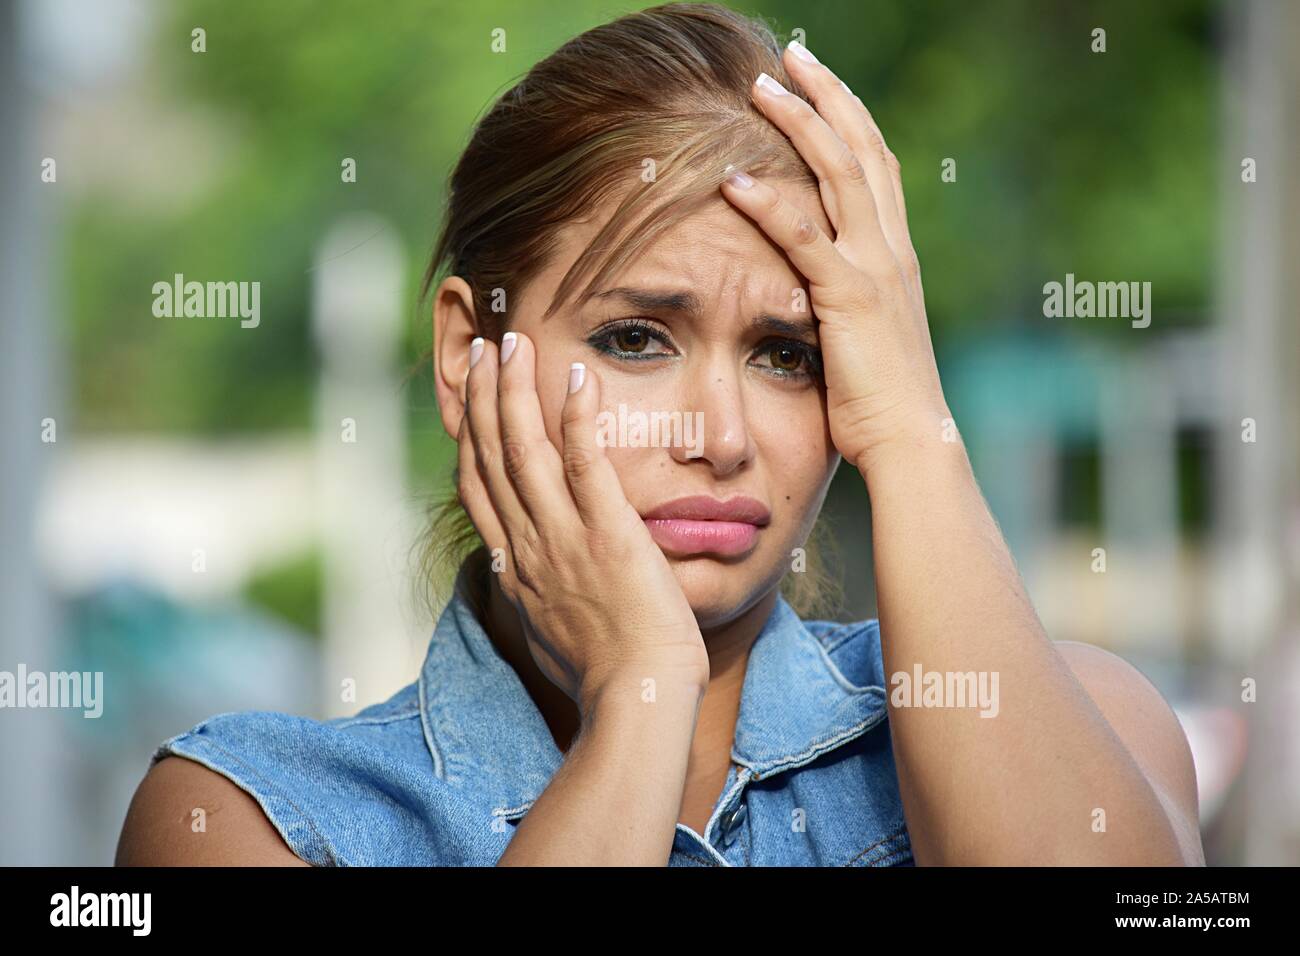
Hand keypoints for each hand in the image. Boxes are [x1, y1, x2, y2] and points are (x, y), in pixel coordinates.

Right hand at [457, 331, 709, 713]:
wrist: (635, 699)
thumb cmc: (603, 676)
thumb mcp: (548, 633)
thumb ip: (535, 596)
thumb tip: (527, 583)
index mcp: (514, 568)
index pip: (477, 489)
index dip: (469, 436)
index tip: (470, 398)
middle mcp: (527, 546)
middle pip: (490, 457)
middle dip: (483, 397)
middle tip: (483, 350)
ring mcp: (563, 537)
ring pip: (523, 450)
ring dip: (514, 391)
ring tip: (513, 343)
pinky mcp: (607, 532)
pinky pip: (582, 463)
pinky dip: (575, 416)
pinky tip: (576, 375)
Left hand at [719, 42, 950, 472]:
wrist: (913, 443)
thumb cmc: (881, 403)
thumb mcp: (864, 337)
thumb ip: (842, 302)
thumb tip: (807, 291)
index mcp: (896, 256)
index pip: (875, 166)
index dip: (848, 117)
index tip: (817, 81)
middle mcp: (892, 250)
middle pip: (862, 149)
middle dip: (827, 95)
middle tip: (791, 54)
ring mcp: (875, 270)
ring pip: (839, 175)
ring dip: (799, 125)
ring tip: (759, 88)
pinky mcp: (850, 300)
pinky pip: (806, 240)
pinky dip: (770, 206)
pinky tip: (733, 181)